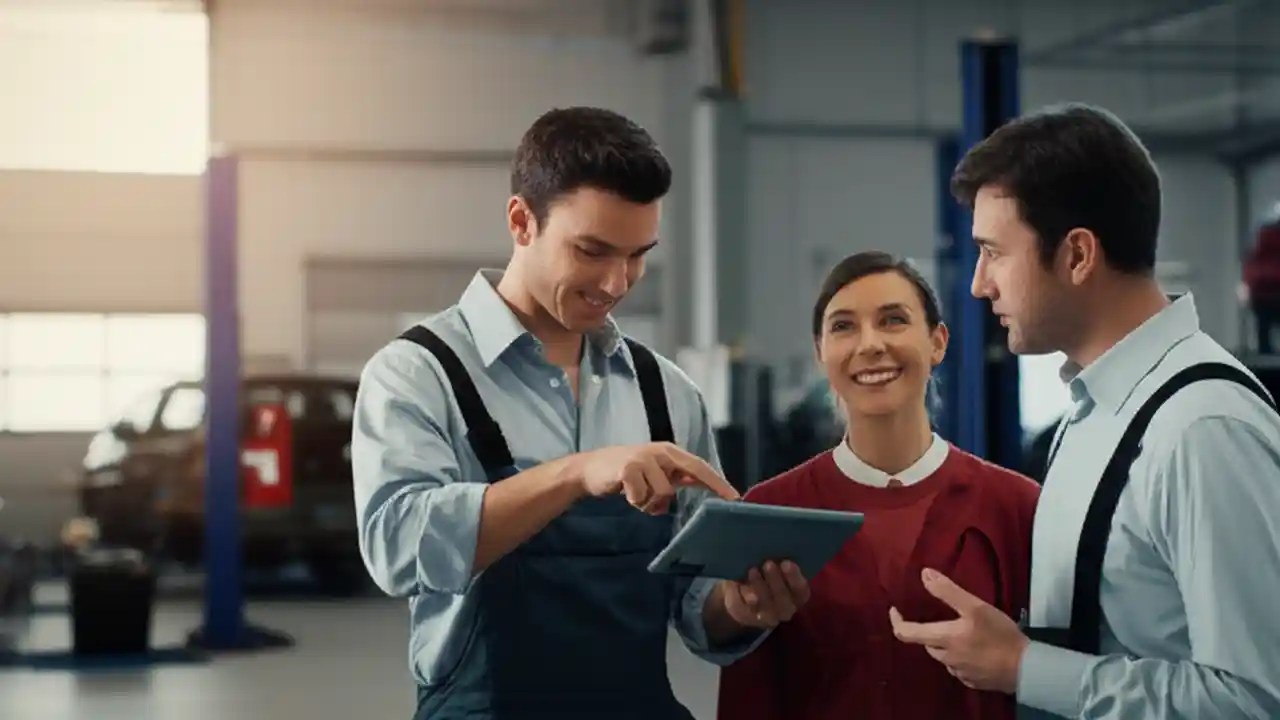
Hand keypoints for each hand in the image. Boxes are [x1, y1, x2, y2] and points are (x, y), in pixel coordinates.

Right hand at [576, 442, 738, 513]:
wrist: (590, 469)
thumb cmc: (626, 473)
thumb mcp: (655, 472)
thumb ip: (676, 478)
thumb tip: (701, 486)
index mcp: (669, 452)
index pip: (699, 466)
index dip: (718, 481)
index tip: (735, 497)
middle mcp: (660, 452)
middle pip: (688, 475)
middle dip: (708, 487)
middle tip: (721, 502)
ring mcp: (643, 459)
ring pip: (663, 494)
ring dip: (650, 503)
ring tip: (638, 497)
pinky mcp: (628, 469)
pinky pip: (642, 498)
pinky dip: (635, 502)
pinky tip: (625, 494)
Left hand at [719, 560, 810, 629]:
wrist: (742, 590)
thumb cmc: (765, 572)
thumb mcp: (773, 565)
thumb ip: (776, 561)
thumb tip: (772, 548)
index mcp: (797, 595)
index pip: (801, 590)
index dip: (795, 578)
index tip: (786, 562)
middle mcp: (785, 609)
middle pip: (784, 602)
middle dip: (776, 582)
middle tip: (768, 564)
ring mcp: (767, 617)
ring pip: (765, 607)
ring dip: (759, 588)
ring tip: (752, 570)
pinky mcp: (747, 617)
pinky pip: (744, 608)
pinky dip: (739, 594)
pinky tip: (737, 583)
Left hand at [889, 568, 1027, 693]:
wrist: (1026, 668)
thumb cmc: (999, 635)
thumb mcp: (974, 607)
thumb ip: (948, 591)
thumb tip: (924, 574)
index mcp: (943, 639)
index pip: (906, 633)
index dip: (897, 620)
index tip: (895, 609)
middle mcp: (947, 659)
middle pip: (928, 643)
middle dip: (930, 630)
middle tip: (943, 618)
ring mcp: (961, 672)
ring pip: (945, 656)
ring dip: (947, 644)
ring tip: (964, 631)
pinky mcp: (974, 681)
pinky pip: (960, 667)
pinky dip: (961, 657)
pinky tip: (976, 649)